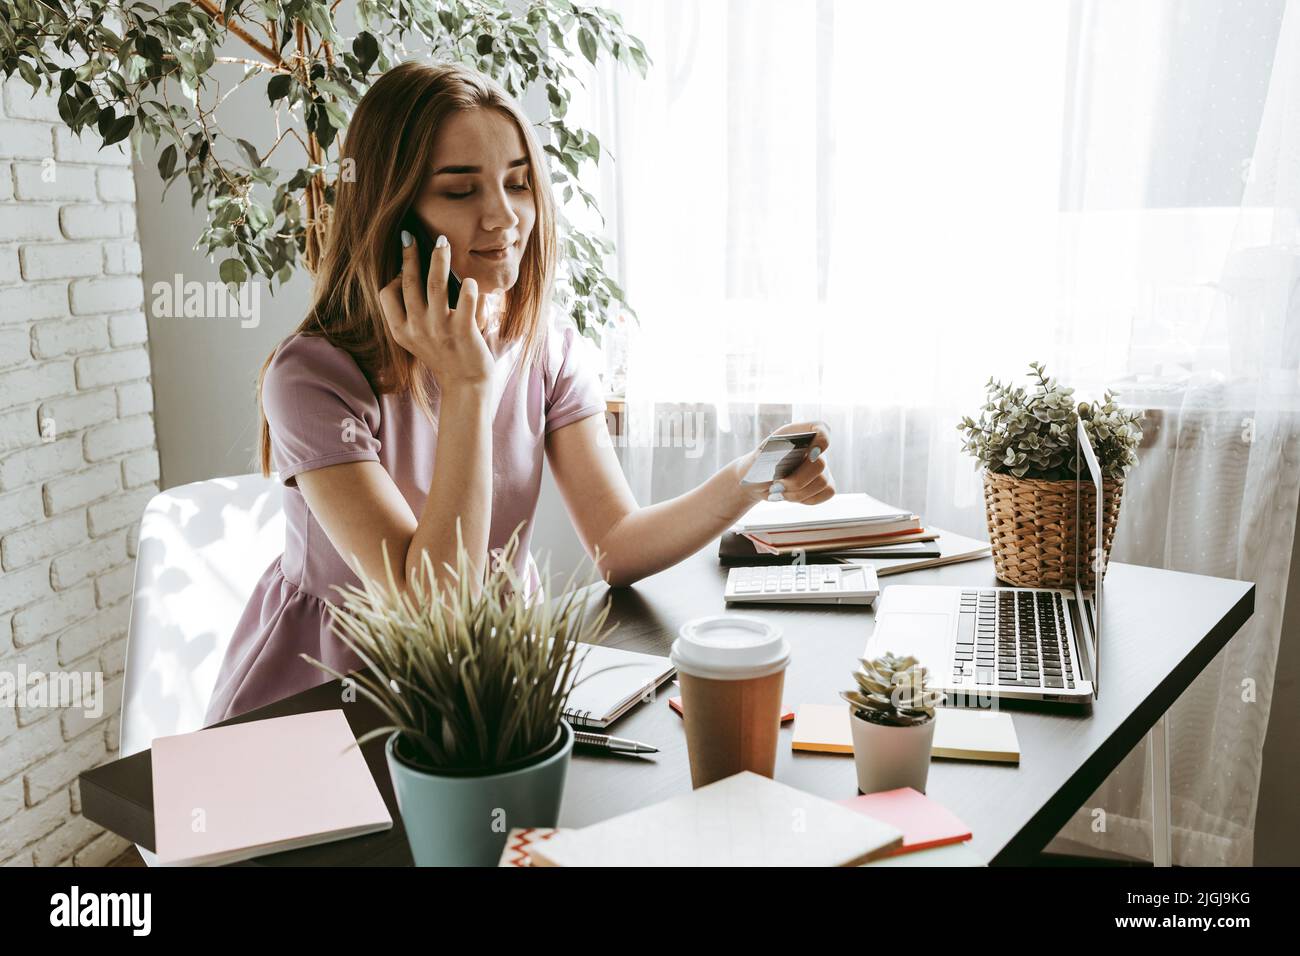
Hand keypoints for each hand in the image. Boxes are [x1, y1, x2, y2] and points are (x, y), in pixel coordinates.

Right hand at [379, 231, 494, 389]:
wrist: (466, 383)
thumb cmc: (445, 353)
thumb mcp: (418, 336)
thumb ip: (414, 311)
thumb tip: (418, 272)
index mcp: (401, 330)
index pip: (386, 294)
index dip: (394, 276)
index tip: (403, 265)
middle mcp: (416, 329)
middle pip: (409, 282)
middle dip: (410, 254)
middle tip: (411, 235)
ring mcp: (439, 330)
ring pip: (435, 285)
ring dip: (438, 260)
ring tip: (442, 242)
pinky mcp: (463, 333)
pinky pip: (464, 303)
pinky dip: (468, 289)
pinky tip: (470, 281)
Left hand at [732, 421, 834, 505]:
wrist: (757, 481)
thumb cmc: (758, 464)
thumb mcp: (758, 456)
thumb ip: (772, 453)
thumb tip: (785, 455)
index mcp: (800, 434)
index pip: (822, 431)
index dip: (822, 441)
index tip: (811, 453)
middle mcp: (815, 449)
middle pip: (820, 464)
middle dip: (797, 481)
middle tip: (776, 485)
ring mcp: (823, 466)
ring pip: (823, 482)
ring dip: (797, 493)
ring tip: (778, 492)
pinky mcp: (826, 484)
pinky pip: (827, 492)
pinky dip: (806, 499)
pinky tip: (791, 495)